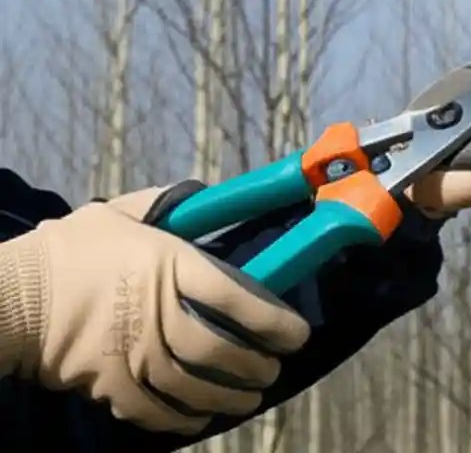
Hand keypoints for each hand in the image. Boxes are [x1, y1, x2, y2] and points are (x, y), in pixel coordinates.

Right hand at [0, 185, 310, 433]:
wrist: (11, 296)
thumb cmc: (69, 249)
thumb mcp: (120, 213)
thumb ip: (166, 206)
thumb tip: (204, 196)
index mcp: (168, 266)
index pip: (237, 297)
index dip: (274, 319)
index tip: (297, 333)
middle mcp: (158, 313)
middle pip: (222, 350)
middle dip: (257, 365)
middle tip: (273, 369)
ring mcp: (134, 353)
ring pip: (197, 386)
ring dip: (231, 397)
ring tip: (251, 398)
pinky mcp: (109, 385)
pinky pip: (156, 411)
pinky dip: (183, 419)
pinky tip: (201, 418)